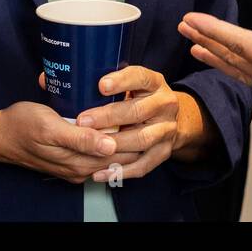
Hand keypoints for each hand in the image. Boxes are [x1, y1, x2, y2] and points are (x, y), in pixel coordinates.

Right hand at [0, 94, 139, 183]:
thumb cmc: (22, 125)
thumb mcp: (50, 127)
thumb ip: (80, 139)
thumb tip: (110, 146)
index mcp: (77, 163)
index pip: (118, 154)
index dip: (133, 134)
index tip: (143, 112)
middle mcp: (80, 169)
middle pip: (118, 156)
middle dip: (132, 135)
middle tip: (142, 109)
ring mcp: (76, 167)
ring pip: (109, 154)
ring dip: (123, 137)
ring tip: (133, 113)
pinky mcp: (71, 160)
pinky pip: (97, 152)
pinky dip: (110, 140)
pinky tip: (114, 123)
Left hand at [76, 65, 206, 179]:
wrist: (171, 118)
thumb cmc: (143, 98)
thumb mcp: (135, 84)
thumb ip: (115, 86)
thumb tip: (80, 87)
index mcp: (155, 83)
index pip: (140, 78)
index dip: (121, 81)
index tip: (101, 85)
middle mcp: (165, 105)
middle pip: (137, 111)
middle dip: (109, 117)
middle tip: (84, 121)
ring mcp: (166, 130)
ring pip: (141, 139)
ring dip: (114, 144)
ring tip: (92, 146)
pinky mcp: (164, 152)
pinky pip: (142, 165)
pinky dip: (120, 171)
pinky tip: (100, 173)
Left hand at [179, 10, 251, 126]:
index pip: (247, 46)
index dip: (218, 31)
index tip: (194, 19)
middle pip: (238, 59)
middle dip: (209, 41)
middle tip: (183, 25)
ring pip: (244, 71)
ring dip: (218, 56)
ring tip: (195, 45)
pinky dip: (238, 67)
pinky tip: (233, 62)